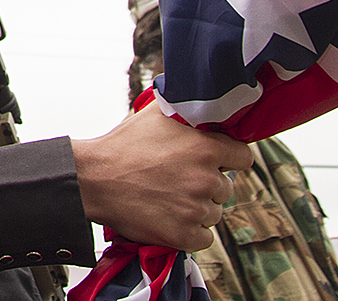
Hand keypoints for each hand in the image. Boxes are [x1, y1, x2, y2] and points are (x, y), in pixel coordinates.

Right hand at [71, 102, 248, 250]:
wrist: (93, 180)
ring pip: (214, 213)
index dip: (229, 158)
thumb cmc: (122, 146)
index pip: (244, 158)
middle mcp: (206, 180)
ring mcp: (197, 210)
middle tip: (180, 180)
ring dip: (198, 208)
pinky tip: (171, 217)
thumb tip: (200, 99)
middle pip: (226, 188)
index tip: (216, 161)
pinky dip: (191, 231)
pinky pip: (204, 237)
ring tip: (170, 198)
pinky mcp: (185, 236)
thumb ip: (184, 109)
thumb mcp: (155, 116)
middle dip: (208, 184)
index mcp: (205, 149)